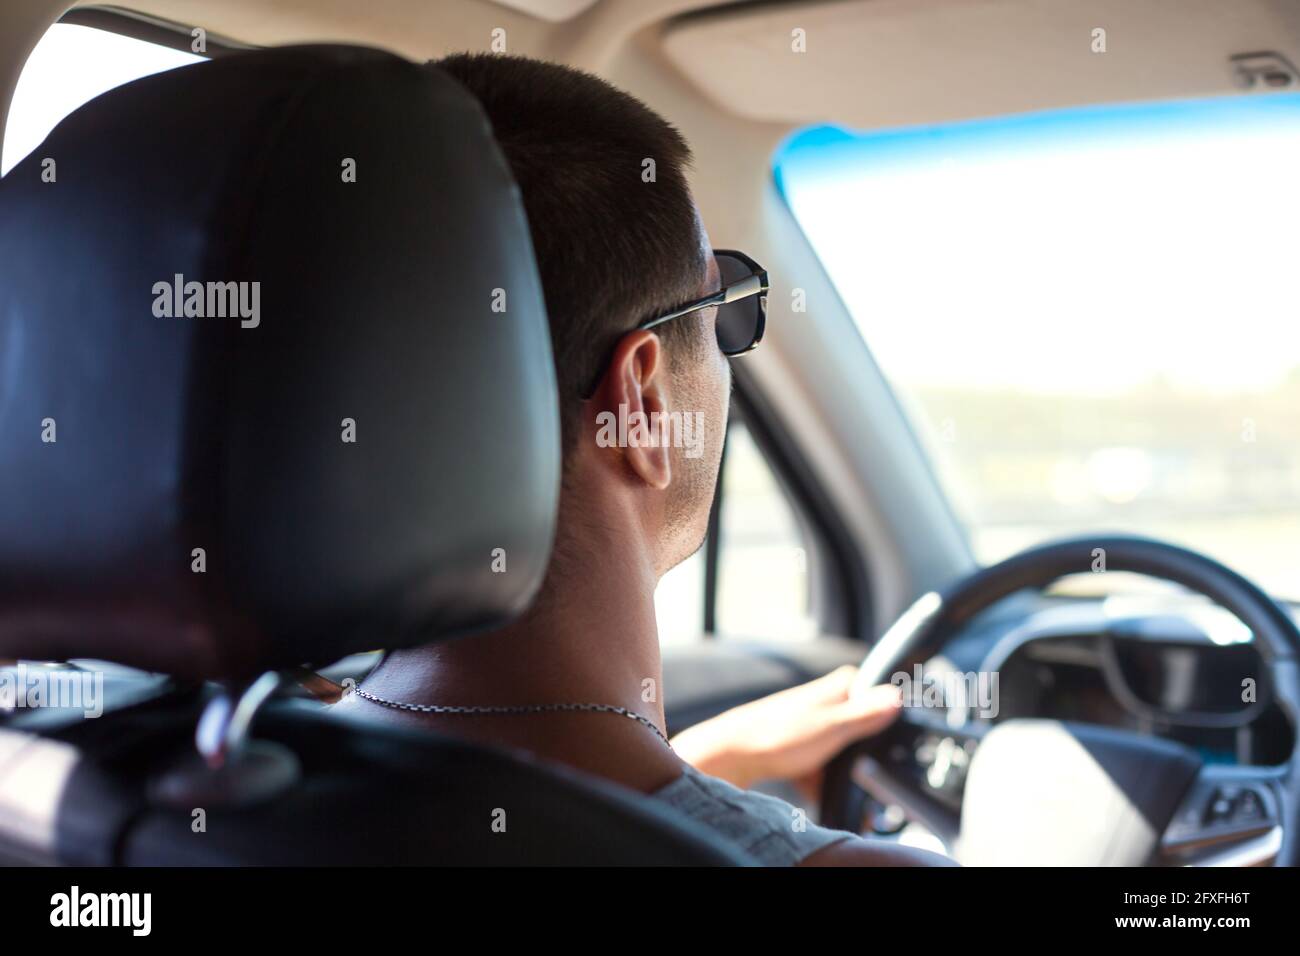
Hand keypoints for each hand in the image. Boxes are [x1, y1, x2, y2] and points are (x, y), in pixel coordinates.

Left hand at [670, 665, 902, 793]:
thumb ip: (866, 714)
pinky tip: (818, 792)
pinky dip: (822, 781)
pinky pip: (825, 766)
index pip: (884, 701)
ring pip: (845, 754)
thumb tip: (898, 696)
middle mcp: (831, 699)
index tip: (885, 751)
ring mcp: (817, 722)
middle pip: (866, 733)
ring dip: (840, 774)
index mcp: (844, 686)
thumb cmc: (778, 735)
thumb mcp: (832, 727)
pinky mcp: (805, 742)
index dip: (890, 730)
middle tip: (859, 775)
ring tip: (831, 784)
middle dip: (863, 760)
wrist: (732, 755)